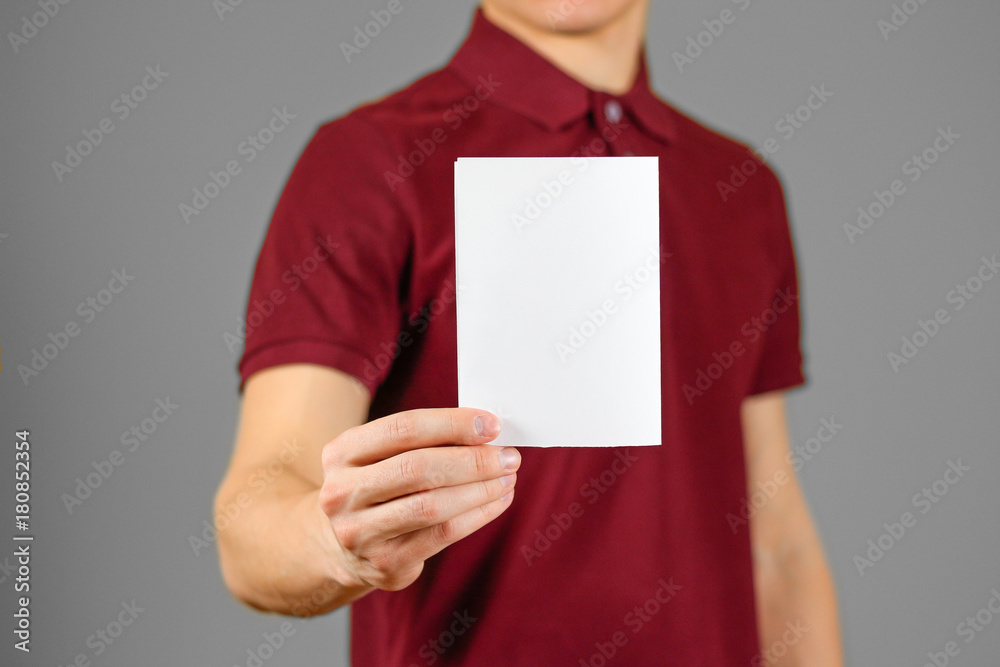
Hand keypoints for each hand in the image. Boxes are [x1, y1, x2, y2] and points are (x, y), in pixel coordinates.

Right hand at [318, 408, 518, 591]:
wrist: (341, 547)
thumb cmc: (377, 488)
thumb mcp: (382, 457)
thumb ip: (424, 441)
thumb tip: (486, 431)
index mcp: (342, 452)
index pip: (404, 428)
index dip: (452, 424)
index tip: (491, 425)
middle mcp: (342, 492)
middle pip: (418, 468)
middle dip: (472, 460)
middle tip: (508, 457)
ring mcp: (359, 532)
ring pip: (432, 505)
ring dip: (480, 489)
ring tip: (507, 479)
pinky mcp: (384, 563)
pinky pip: (442, 534)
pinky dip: (477, 516)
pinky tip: (497, 502)